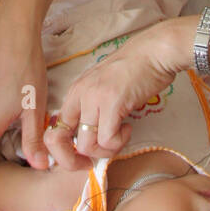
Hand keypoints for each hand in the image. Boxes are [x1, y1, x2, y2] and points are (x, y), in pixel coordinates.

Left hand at [45, 21, 181, 168]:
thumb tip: (89, 140)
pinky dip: (119, 142)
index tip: (83, 155)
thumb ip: (93, 108)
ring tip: (120, 136)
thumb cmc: (136, 69)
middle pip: (60, 142)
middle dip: (78, 159)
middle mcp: (79, 94)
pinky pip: (107, 140)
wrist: (155, 51)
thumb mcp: (104, 86)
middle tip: (99, 155)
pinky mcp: (112, 103)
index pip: (53, 129)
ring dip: (105, 150)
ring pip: (86, 146)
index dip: (63, 150)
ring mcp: (94, 98)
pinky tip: (128, 128)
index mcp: (75, 92)